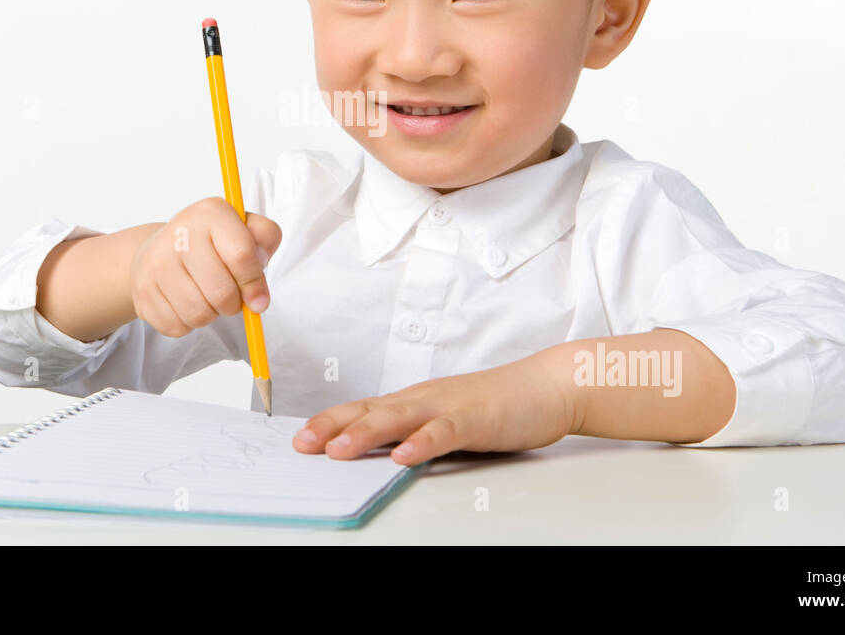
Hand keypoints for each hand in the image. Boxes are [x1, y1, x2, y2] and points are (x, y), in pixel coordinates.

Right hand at [129, 198, 281, 338]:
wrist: (159, 248)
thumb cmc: (212, 241)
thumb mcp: (245, 229)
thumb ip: (265, 242)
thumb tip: (258, 288)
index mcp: (211, 212)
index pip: (242, 255)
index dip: (255, 284)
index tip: (260, 300)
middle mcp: (179, 233)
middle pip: (221, 292)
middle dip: (234, 304)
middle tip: (232, 298)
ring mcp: (156, 262)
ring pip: (199, 314)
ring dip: (212, 315)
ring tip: (208, 298)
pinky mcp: (142, 291)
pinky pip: (177, 327)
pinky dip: (188, 324)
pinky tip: (186, 303)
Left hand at [291, 351, 579, 464]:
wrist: (546, 386)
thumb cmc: (496, 405)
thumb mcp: (445, 420)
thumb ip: (414, 433)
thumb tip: (380, 454)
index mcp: (414, 401)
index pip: (363, 410)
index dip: (329, 422)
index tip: (299, 438)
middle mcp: (423, 399)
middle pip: (370, 411)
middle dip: (332, 426)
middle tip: (301, 444)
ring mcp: (448, 407)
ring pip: (399, 419)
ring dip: (366, 434)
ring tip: (336, 450)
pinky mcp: (476, 419)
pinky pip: (445, 433)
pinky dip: (423, 444)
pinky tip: (404, 457)